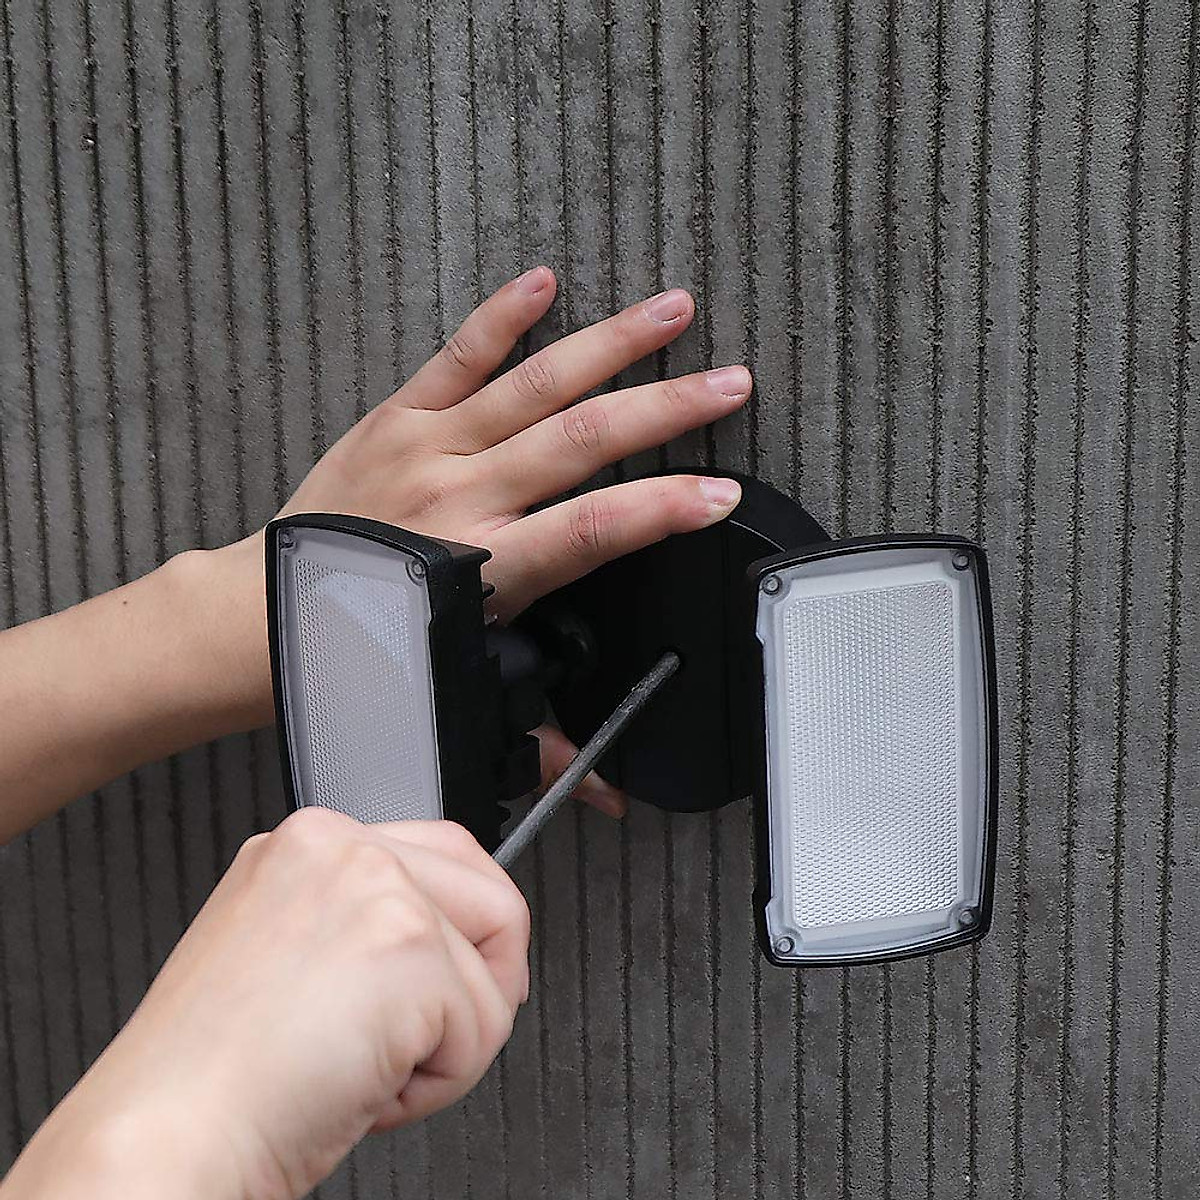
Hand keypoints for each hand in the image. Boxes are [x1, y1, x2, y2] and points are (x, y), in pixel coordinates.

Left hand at [0, 270, 748, 836]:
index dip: (665, 508)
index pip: (594, 528)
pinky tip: (545, 282)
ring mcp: (428, 449)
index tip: (722, 493)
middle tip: (731, 382)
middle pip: (583, 440)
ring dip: (612, 345)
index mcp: (484, 568)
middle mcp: (462, 497)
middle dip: (668, 409)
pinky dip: (501, 316)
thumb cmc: (362, 650)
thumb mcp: (457, 688)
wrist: (256, 616)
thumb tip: (602, 796)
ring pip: (536, 384)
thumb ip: (540, 735)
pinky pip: (457, 356)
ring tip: (673, 310)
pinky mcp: (395, 418)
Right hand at [0, 811, 529, 1199]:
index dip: (460, 939)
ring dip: (444, 1046)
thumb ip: (364, 922)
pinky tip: (363, 1086)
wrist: (164, 1137)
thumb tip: (451, 943)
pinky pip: (482, 1029)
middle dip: (474, 987)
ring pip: (492, 974)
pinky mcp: (408, 943)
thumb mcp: (290, 956)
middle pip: (491, 900)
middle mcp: (343, 845)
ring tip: (360, 1069)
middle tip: (412, 1044)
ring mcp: (377, 886)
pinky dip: (437, 1083)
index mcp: (308, 843)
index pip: (444, 855)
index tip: (440, 990)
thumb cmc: (213, 1079)